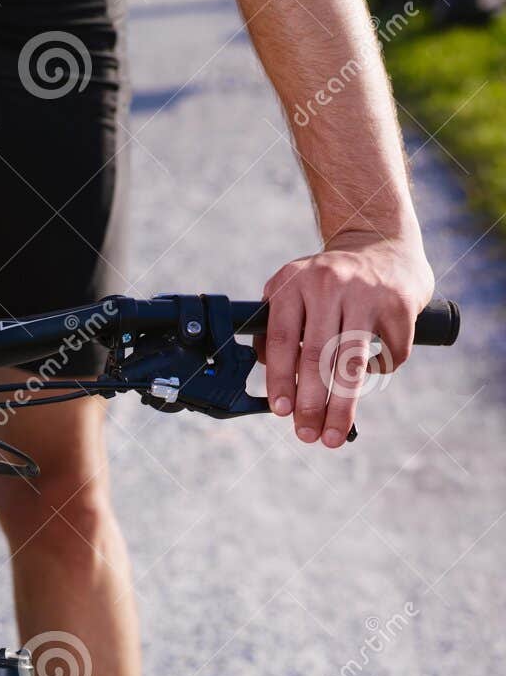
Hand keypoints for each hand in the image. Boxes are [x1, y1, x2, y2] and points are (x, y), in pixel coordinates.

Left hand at [260, 230, 433, 446]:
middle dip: (311, 404)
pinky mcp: (400, 302)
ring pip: (352, 362)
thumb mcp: (293, 293)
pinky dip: (379, 373)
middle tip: (307, 435)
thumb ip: (276, 333)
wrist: (380, 239)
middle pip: (316, 356)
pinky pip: (389, 354)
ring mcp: (367, 291)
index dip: (280, 379)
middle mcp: (329, 282)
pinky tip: (368, 375)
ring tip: (333, 435)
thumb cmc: (328, 283)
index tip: (282, 412)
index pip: (282, 339)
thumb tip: (278, 387)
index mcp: (294, 282)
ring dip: (342, 406)